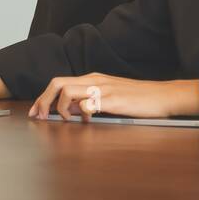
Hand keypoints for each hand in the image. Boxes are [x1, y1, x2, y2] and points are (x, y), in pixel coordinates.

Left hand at [27, 74, 198, 120]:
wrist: (163, 96)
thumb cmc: (138, 99)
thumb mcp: (109, 97)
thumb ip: (88, 100)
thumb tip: (69, 111)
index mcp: (92, 78)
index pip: (59, 82)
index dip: (42, 97)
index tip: (35, 112)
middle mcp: (94, 80)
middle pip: (57, 83)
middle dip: (42, 101)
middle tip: (39, 117)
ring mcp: (103, 88)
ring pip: (67, 91)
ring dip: (59, 107)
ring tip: (65, 120)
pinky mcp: (113, 100)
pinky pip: (88, 103)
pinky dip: (80, 113)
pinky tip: (86, 120)